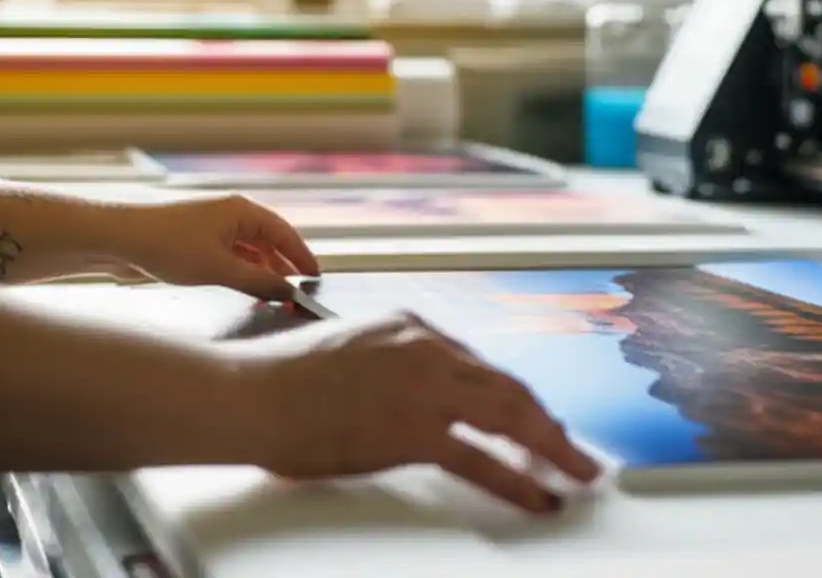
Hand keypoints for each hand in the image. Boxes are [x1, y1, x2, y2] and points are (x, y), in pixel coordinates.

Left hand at [116, 194, 318, 300]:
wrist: (121, 240)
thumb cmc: (169, 246)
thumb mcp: (220, 269)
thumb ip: (259, 282)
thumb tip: (288, 293)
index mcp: (242, 212)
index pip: (284, 233)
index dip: (302, 256)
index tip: (316, 276)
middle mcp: (232, 216)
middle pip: (269, 242)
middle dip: (284, 267)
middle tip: (297, 293)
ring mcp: (215, 228)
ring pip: (251, 252)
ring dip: (263, 273)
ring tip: (274, 297)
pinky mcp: (199, 242)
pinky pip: (233, 257)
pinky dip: (244, 273)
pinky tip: (247, 290)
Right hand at [228, 311, 602, 514]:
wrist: (245, 393)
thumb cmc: (280, 381)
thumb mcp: (348, 354)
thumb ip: (390, 368)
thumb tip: (410, 401)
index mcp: (410, 326)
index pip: (480, 364)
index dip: (514, 398)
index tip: (533, 419)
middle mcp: (426, 347)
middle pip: (508, 386)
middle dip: (547, 421)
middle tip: (573, 448)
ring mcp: (423, 385)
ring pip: (510, 414)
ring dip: (552, 447)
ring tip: (576, 471)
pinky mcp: (413, 427)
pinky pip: (481, 457)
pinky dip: (517, 479)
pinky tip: (537, 495)